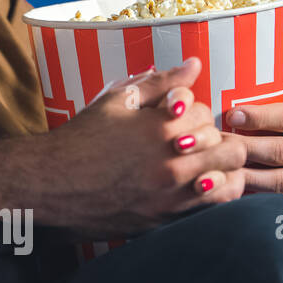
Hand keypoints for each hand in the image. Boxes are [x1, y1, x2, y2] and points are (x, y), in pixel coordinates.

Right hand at [38, 56, 247, 235]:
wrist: (52, 183)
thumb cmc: (81, 139)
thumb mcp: (114, 102)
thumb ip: (158, 83)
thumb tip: (193, 64)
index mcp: (160, 127)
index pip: (206, 113)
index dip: (195, 113)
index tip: (178, 119)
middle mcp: (172, 161)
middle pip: (228, 146)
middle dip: (217, 140)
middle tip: (197, 141)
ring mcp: (171, 193)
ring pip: (231, 178)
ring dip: (224, 167)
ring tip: (206, 164)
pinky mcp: (167, 218)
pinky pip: (215, 207)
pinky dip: (217, 193)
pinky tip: (201, 185)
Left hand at [221, 18, 282, 208]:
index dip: (260, 117)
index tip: (230, 114)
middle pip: (276, 151)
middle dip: (239, 147)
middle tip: (203, 141)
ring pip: (271, 180)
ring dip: (237, 173)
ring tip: (203, 165)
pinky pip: (270, 201)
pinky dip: (243, 196)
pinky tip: (217, 189)